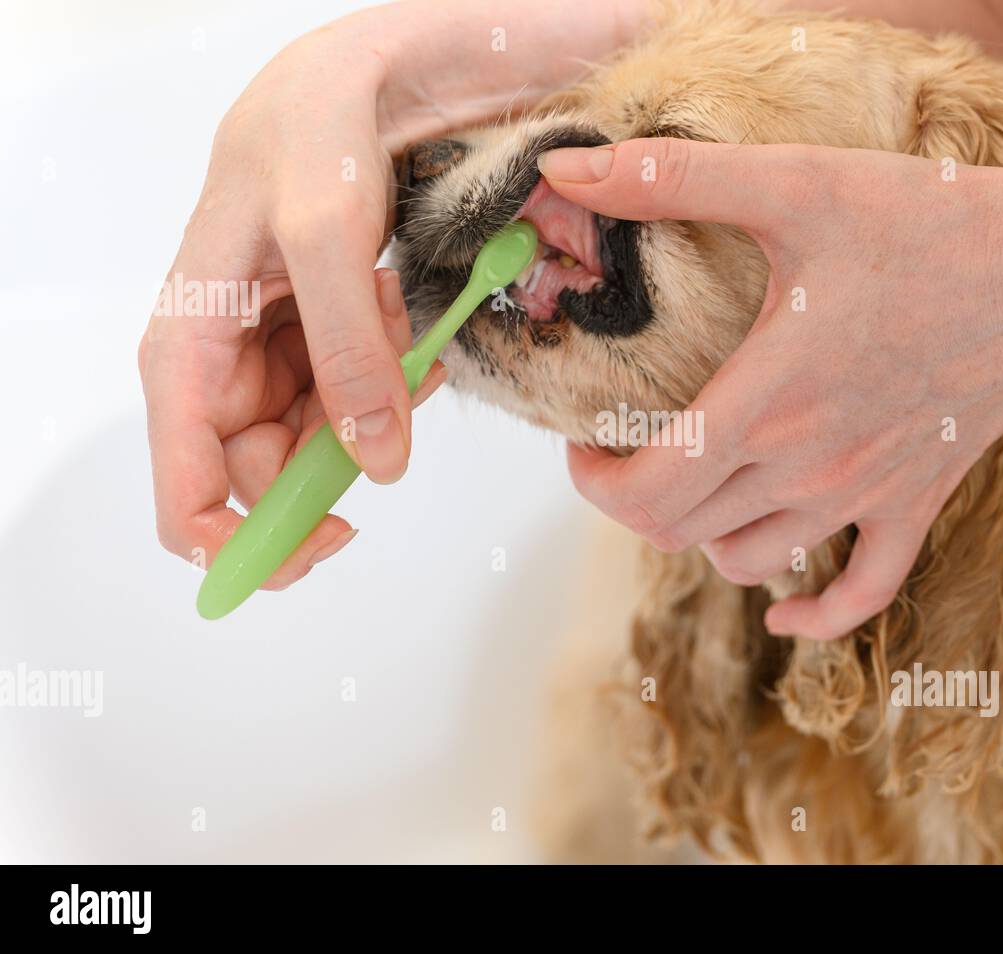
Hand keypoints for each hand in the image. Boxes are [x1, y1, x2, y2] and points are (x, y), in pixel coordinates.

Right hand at [139, 1, 646, 588]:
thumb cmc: (316, 129)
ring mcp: (285, 350)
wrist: (371, 72)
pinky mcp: (335, 335)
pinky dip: (404, 381)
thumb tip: (372, 464)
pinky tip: (416, 330)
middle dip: (332, 471)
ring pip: (326, 438)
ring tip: (406, 343)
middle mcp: (230, 359)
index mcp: (189, 342)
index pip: (185, 481)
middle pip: (266, 472)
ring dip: (380, 416)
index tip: (317, 545)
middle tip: (385, 443)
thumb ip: (349, 354)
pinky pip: (368, 394)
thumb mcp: (327, 235)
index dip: (240, 538)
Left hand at [539, 139, 1002, 638]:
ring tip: (696, 480)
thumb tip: (566, 167)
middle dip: (633, 496)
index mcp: (767, 403)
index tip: (586, 435)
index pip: (643, 495)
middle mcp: (809, 467)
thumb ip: (673, 178)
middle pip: (680, 532)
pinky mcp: (917, 505)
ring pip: (748, 562)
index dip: (592, 479)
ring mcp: (866, 497)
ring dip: (702, 533)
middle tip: (627, 446)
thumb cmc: (924, 220)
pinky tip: (785, 611)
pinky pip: (863, 596)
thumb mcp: (794, 184)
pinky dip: (814, 616)